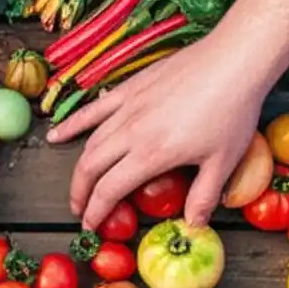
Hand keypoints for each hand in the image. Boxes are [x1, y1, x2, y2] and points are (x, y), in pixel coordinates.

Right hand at [47, 32, 274, 228]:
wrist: (233, 61)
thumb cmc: (232, 111)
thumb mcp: (223, 162)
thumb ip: (204, 196)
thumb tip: (193, 226)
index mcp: (151, 155)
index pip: (109, 190)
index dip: (95, 212)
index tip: (91, 227)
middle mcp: (131, 133)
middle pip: (90, 168)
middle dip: (80, 194)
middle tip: (81, 211)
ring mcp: (126, 108)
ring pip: (90, 143)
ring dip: (79, 168)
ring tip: (78, 186)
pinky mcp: (129, 88)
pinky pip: (93, 110)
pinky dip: (72, 124)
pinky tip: (55, 135)